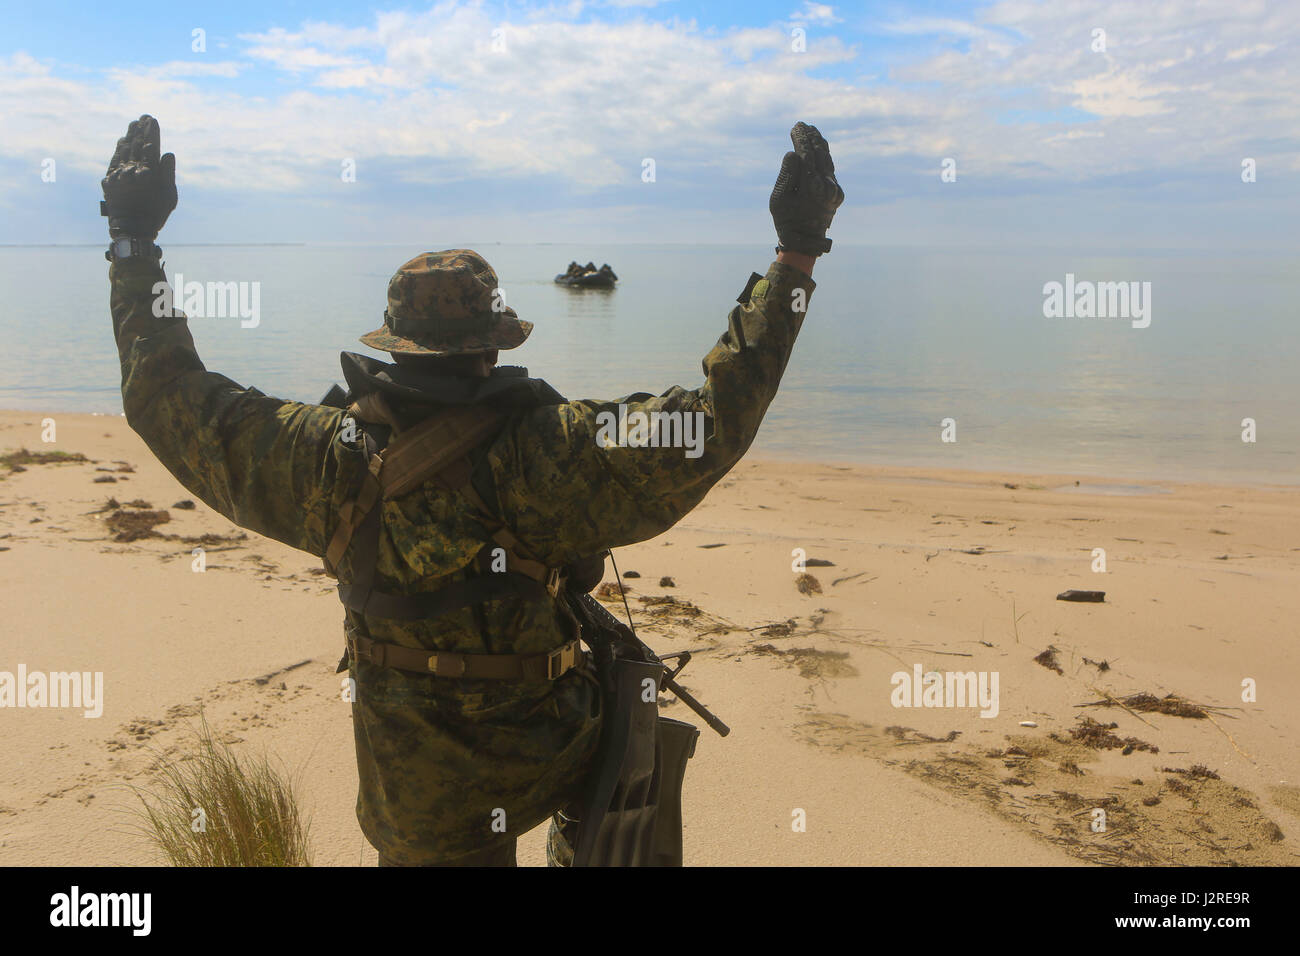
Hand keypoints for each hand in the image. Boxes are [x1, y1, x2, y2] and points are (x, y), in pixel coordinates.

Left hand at [101, 115, 176, 239]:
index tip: (152, 120)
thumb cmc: (155, 214)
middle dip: (140, 130)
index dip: (151, 132)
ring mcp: (118, 175)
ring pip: (123, 150)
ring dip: (128, 136)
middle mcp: (131, 171)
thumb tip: (167, 153)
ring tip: (133, 125)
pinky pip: (114, 161)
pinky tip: (122, 142)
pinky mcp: (108, 180)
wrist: (131, 230)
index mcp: (148, 174)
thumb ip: (167, 173)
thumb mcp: (169, 196)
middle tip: (142, 117)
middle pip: (136, 145)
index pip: (150, 147)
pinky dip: (118, 150)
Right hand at [768, 121, 843, 256]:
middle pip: (820, 154)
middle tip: (804, 125)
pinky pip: (830, 171)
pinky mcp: (838, 194)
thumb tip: (794, 153)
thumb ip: (787, 174)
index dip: (802, 139)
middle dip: (812, 138)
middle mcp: (827, 186)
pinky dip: (825, 158)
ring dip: (820, 145)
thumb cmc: (786, 221)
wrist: (806, 243)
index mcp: (812, 187)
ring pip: (828, 161)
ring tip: (813, 132)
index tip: (797, 126)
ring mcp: (835, 190)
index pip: (807, 154)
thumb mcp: (779, 199)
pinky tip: (820, 150)